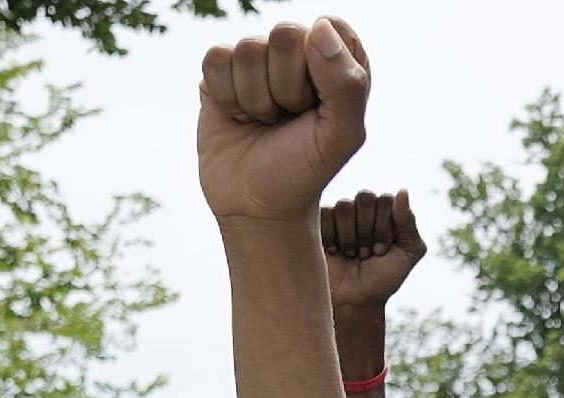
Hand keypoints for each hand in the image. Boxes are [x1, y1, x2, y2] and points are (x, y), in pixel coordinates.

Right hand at [198, 19, 370, 226]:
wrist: (257, 204)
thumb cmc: (306, 169)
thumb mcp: (342, 136)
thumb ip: (347, 84)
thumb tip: (320, 28)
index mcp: (338, 62)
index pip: (333, 28)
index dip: (324, 66)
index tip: (322, 104)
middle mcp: (299, 54)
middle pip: (286, 32)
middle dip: (288, 86)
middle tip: (291, 117)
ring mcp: (258, 61)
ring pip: (247, 47)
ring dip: (257, 98)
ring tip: (266, 122)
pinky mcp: (220, 71)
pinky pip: (216, 58)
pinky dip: (227, 96)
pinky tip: (239, 117)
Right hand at [323, 189, 425, 309]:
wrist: (354, 301)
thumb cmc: (383, 279)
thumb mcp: (408, 253)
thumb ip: (408, 222)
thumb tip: (402, 191)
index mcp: (386, 212)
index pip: (386, 200)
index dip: (385, 227)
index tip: (384, 251)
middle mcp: (363, 208)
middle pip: (365, 197)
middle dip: (369, 231)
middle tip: (368, 253)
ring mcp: (339, 213)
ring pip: (344, 205)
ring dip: (350, 236)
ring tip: (352, 254)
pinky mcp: (317, 221)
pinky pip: (324, 214)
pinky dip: (332, 238)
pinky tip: (335, 252)